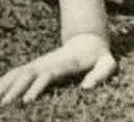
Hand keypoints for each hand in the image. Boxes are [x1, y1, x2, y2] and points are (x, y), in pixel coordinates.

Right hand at [0, 33, 116, 104]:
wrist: (88, 42)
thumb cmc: (99, 57)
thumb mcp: (107, 64)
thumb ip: (101, 74)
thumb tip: (86, 87)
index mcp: (63, 64)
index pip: (47, 75)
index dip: (36, 87)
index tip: (27, 100)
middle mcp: (47, 63)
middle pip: (27, 75)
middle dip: (14, 90)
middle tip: (4, 106)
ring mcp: (38, 64)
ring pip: (17, 74)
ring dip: (4, 86)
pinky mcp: (34, 67)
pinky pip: (14, 74)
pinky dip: (3, 82)